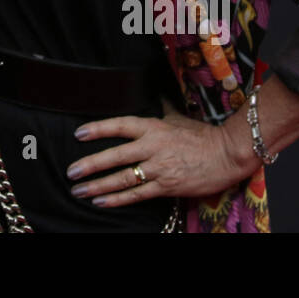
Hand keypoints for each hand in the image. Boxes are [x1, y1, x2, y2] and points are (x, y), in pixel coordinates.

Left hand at [65, 97, 253, 206]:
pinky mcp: (167, 186)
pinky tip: (101, 202)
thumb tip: (158, 95)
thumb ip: (163, 108)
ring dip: (98, 186)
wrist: (227, 155)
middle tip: (71, 171)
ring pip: (123, 178)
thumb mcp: (178, 118)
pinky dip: (117, 200)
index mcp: (153, 127)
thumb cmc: (203, 135)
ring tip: (79, 190)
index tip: (79, 134)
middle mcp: (152, 146)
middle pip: (115, 155)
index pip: (120, 125)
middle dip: (90, 165)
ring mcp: (159, 168)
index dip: (98, 129)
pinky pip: (138, 195)